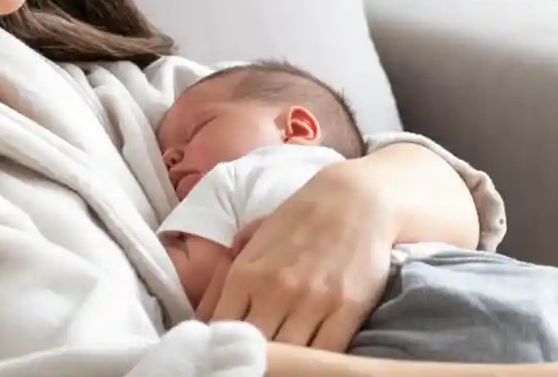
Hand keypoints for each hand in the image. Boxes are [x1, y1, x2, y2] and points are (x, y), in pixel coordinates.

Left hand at [208, 161, 394, 350]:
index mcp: (245, 274)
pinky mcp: (348, 309)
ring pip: (287, 358)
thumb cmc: (302, 218)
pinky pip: (325, 354)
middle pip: (251, 350)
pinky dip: (315, 364)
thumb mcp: (256, 240)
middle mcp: (275, 290)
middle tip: (252, 362)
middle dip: (249, 361)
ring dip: (283, 363)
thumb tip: (200, 317)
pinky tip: (310, 361)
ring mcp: (313, 302)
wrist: (356, 197)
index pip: (219, 332)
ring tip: (282, 364)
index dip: (220, 350)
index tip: (226, 355)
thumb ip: (226, 275)